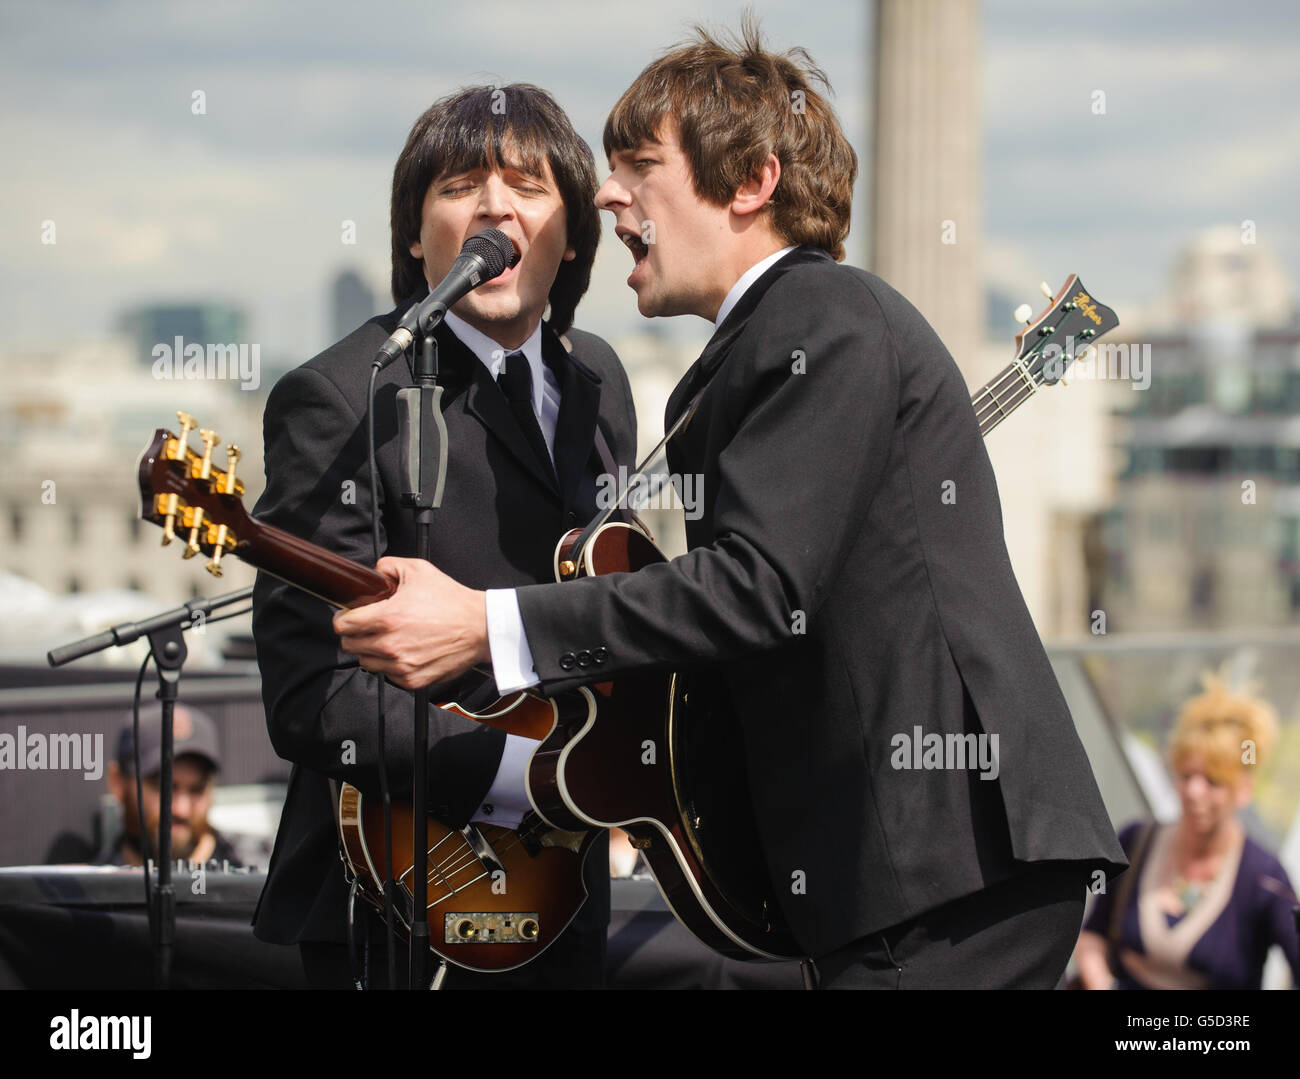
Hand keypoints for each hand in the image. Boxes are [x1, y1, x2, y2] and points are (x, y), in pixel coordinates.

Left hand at [333, 557, 489, 689]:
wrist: (480, 628)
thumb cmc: (452, 601)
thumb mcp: (419, 570)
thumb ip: (388, 566)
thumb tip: (374, 572)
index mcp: (387, 618)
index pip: (343, 626)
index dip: (343, 618)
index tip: (350, 616)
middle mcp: (390, 645)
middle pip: (350, 645)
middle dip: (356, 633)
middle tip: (371, 626)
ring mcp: (401, 665)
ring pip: (366, 662)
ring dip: (372, 651)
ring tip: (389, 639)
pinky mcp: (412, 680)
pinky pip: (387, 675)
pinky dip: (391, 665)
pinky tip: (405, 651)